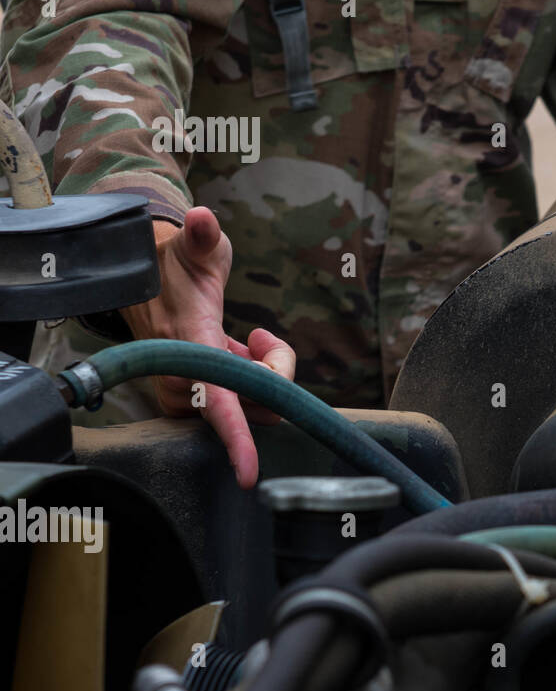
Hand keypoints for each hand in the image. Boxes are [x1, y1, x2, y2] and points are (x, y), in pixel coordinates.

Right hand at [120, 206, 295, 487]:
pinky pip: (242, 402)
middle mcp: (185, 382)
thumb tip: (201, 217)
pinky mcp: (194, 402)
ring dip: (261, 373)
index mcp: (189, 349)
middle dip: (273, 370)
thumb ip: (202, 236)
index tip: (250, 473)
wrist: (147, 279)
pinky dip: (250, 378)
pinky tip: (237, 351)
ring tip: (245, 337)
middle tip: (259, 334)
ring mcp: (188, 395)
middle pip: (257, 402)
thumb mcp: (195, 246)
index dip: (237, 438)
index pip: (219, 403)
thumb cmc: (178, 263)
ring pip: (254, 404)